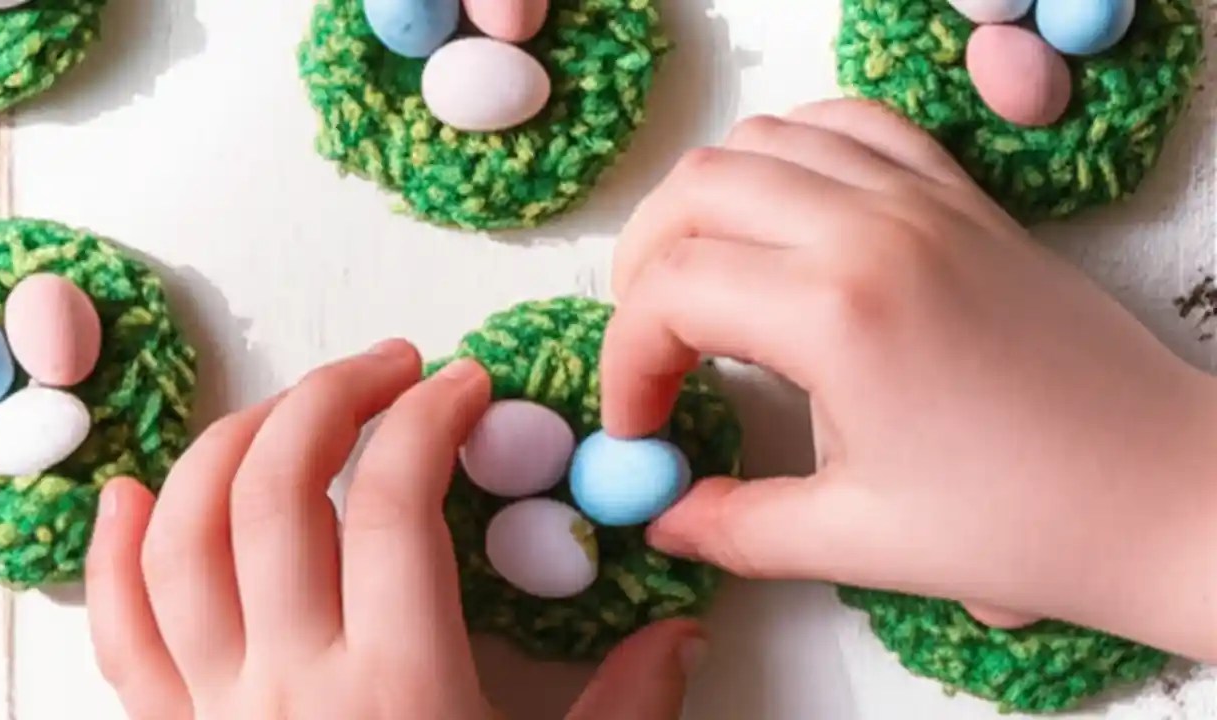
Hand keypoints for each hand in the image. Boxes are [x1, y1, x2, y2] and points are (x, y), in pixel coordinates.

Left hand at [86, 341, 704, 719]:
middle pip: (273, 492)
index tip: (465, 386)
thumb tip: (683, 633)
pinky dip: (112, 552)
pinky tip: (130, 493)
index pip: (388, 504)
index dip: (427, 419)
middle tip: (390, 370)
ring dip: (228, 445)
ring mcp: (214, 711)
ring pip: (181, 539)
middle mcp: (289, 688)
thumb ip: (628, 711)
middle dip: (330, 397)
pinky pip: (118, 633)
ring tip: (292, 408)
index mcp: (397, 692)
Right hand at [600, 99, 1216, 661]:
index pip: (670, 294)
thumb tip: (660, 514)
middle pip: (696, 192)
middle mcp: (872, 227)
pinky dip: (790, 151)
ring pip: (762, 140)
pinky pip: (851, 126)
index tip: (640, 426)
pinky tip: (782, 212)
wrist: (1164, 489)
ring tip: (699, 278)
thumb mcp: (856, 540)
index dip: (626, 364)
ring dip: (704, 203)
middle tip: (649, 349)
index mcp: (837, 311)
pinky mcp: (961, 195)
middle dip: (642, 267)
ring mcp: (922, 198)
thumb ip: (733, 526)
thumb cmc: (1025, 521)